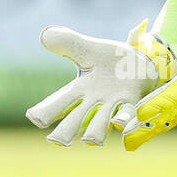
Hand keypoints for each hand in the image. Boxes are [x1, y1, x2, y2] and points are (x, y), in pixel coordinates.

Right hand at [26, 20, 175, 146]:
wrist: (142, 59)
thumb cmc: (112, 59)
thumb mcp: (88, 49)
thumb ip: (67, 42)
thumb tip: (44, 35)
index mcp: (81, 89)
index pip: (59, 102)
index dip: (46, 110)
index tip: (34, 118)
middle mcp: (95, 101)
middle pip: (76, 120)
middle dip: (66, 131)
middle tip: (56, 141)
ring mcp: (114, 103)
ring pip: (102, 123)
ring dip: (96, 131)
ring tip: (89, 140)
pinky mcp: (134, 100)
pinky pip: (128, 113)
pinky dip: (124, 120)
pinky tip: (118, 123)